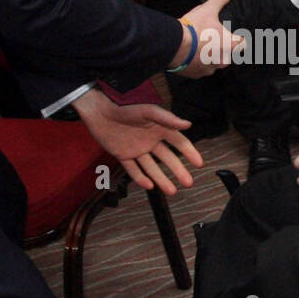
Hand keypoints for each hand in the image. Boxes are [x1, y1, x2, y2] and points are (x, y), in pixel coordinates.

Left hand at [74, 88, 202, 193]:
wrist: (99, 109)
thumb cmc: (124, 106)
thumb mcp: (147, 111)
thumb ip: (167, 119)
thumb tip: (188, 124)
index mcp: (159, 128)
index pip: (178, 142)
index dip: (189, 152)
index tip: (199, 164)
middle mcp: (150, 140)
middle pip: (167, 158)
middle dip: (178, 170)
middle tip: (188, 183)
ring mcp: (136, 148)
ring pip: (152, 167)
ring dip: (162, 179)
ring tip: (172, 191)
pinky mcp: (122, 154)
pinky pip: (133, 169)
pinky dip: (140, 178)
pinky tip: (149, 186)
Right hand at [172, 0, 243, 76]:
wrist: (174, 45)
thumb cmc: (194, 28)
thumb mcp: (207, 10)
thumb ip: (219, 0)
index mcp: (230, 45)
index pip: (243, 44)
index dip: (240, 39)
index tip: (235, 35)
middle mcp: (223, 60)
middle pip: (228, 54)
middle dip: (222, 48)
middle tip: (213, 38)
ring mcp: (210, 68)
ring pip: (214, 63)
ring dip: (210, 56)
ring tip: (200, 47)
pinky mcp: (197, 74)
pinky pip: (201, 69)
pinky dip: (198, 64)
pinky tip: (191, 55)